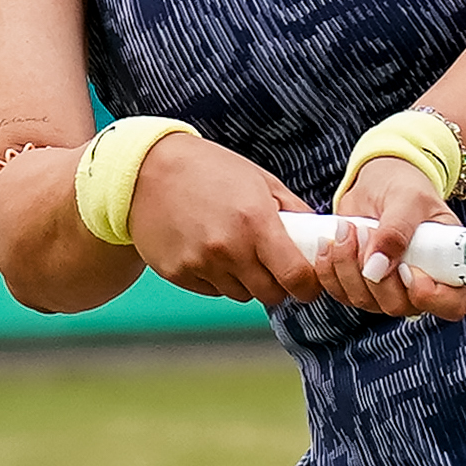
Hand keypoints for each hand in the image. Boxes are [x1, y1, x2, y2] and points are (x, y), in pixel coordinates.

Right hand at [125, 136, 340, 310]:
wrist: (146, 171)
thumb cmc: (207, 169)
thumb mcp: (259, 180)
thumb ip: (293, 210)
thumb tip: (318, 235)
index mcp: (256, 222)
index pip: (295, 277)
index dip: (307, 287)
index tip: (307, 285)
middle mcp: (229, 248)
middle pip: (270, 294)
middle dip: (277, 286)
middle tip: (272, 268)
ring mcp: (201, 264)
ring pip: (240, 295)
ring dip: (245, 281)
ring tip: (234, 250)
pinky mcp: (178, 273)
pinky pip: (212, 290)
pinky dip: (217, 278)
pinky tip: (208, 251)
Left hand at [313, 158, 465, 324]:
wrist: (379, 184)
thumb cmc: (406, 189)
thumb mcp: (408, 200)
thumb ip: (396, 232)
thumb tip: (375, 269)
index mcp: (450, 267)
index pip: (452, 305)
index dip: (430, 297)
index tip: (407, 269)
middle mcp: (420, 286)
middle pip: (398, 305)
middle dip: (376, 271)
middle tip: (366, 231)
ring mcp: (388, 290)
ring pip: (364, 300)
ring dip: (348, 265)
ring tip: (347, 228)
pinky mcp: (359, 286)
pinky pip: (340, 292)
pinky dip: (329, 269)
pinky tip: (329, 242)